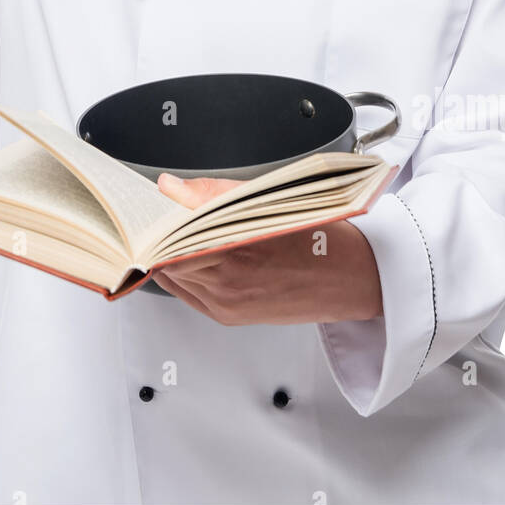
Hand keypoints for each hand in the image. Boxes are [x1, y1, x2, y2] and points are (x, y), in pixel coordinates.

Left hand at [153, 173, 383, 324]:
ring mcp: (227, 305)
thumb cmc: (323, 239)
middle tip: (159, 214)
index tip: (149, 205)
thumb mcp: (265, 199)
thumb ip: (210, 194)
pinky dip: (184, 274)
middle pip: (167, 258)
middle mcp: (227, 285)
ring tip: (178, 232)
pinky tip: (192, 256)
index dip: (156, 220)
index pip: (169, 239)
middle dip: (162, 237)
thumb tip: (171, 188)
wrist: (356, 277)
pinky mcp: (231, 317)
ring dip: (171, 255)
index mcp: (234, 252)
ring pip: (175, 278)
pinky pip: (190, 295)